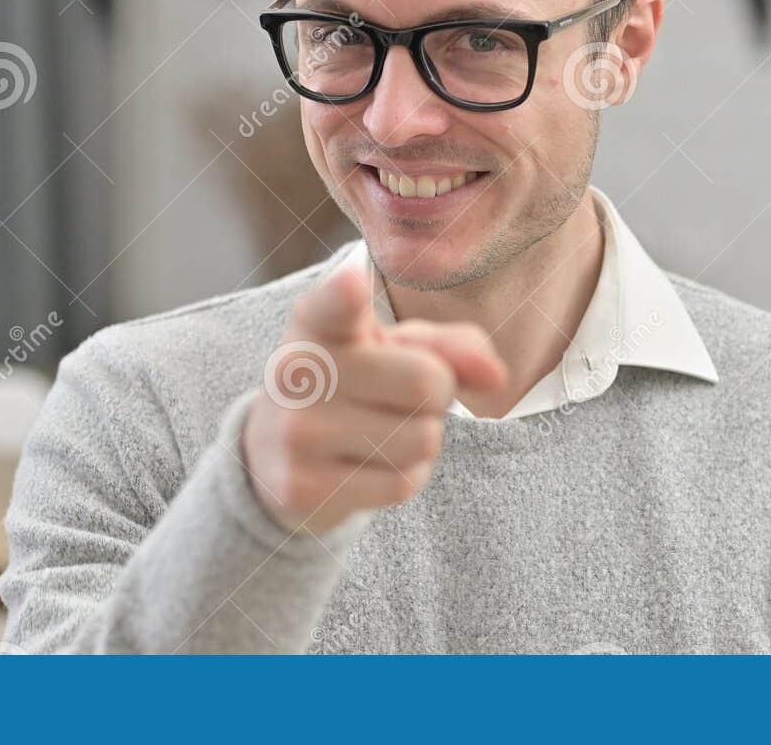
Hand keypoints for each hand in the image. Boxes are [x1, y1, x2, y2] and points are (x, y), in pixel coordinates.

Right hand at [242, 266, 507, 534]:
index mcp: (317, 321)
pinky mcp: (302, 488)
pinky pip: (401, 483)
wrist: (274, 454)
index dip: (345, 293)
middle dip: (437, 392)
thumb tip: (497, 376)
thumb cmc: (355, 383)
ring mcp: (295, 433)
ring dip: (423, 438)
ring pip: (421, 439)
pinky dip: (406, 475)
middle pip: (426, 382)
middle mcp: (295, 371)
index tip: (353, 283)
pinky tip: (369, 464)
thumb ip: (451, 345)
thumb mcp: (395, 348)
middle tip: (400, 397)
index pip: (333, 304)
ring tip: (382, 429)